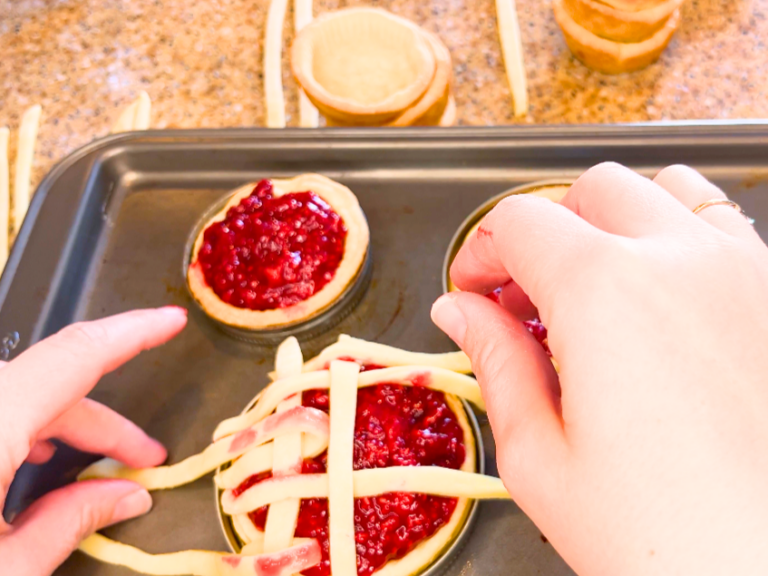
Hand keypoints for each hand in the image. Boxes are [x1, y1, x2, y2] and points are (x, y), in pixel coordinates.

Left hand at [0, 307, 186, 574]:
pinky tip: (32, 461)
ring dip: (67, 425)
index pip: (75, 356)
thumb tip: (128, 497)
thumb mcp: (8, 572)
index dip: (133, 332)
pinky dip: (26, 425)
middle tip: (146, 461)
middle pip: (52, 384)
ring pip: (22, 395)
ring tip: (93, 469)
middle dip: (106, 421)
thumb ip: (69, 523)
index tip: (172, 321)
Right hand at [432, 164, 767, 574]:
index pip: (519, 222)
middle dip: (544, 231)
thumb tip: (459, 311)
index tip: (473, 292)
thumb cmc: (663, 541)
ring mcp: (747, 270)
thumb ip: (495, 363)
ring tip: (597, 285)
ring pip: (665, 190)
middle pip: (590, 191)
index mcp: (605, 291)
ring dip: (616, 221)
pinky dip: (678, 238)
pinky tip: (663, 300)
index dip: (479, 252)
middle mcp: (682, 259)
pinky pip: (724, 227)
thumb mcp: (541, 460)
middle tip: (527, 296)